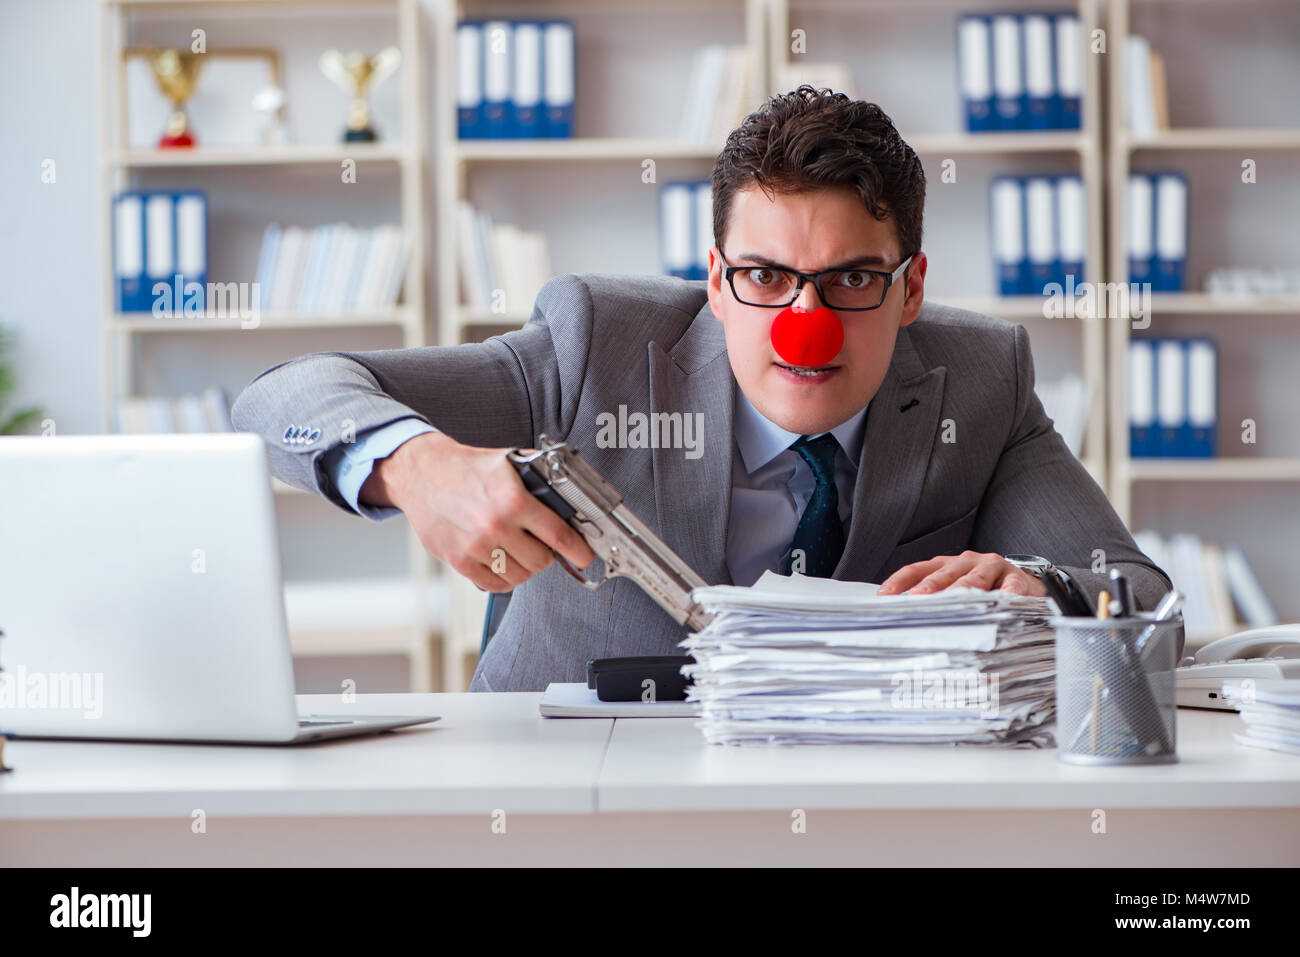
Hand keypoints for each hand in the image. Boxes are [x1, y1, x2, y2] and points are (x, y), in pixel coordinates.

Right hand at [362, 431, 595, 591]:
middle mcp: (496, 526)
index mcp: (513, 500)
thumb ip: (538, 477)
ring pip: (519, 576)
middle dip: (547, 556)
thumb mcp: (507, 462)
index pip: (558, 536)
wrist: (422, 473)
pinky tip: (503, 563)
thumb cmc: (465, 468)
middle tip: (542, 547)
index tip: (584, 556)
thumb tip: (569, 491)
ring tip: (520, 552)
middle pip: (541, 561)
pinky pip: (494, 584)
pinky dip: (504, 578)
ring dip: (525, 567)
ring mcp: (476, 547)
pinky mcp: (459, 561)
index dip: (578, 550)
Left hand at [877, 551, 1047, 596]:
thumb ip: (936, 602)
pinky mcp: (1015, 577)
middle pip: (945, 573)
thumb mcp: (956, 590)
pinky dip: (1008, 592)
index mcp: (946, 565)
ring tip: (957, 597)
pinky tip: (1005, 599)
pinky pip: (1012, 585)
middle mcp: (966, 562)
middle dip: (930, 585)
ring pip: (976, 578)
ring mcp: (990, 567)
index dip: (900, 581)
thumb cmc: (982, 590)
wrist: (1022, 584)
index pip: (918, 569)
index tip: (884, 595)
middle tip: (918, 597)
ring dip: (965, 588)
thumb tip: (906, 624)